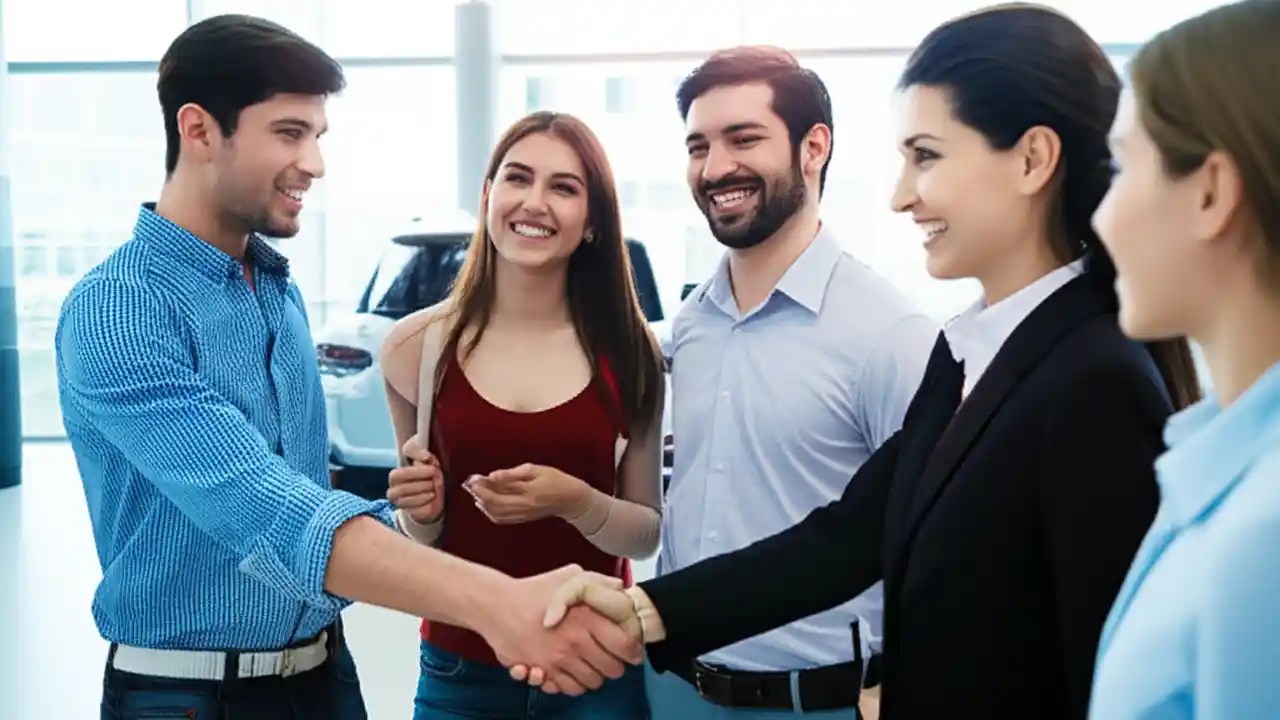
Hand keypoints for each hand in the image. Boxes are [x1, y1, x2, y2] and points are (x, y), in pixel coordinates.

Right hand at [387, 434, 443, 523]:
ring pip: (413, 499)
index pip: (402, 474)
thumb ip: (420, 452)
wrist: (433, 496)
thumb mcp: (423, 458)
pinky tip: (432, 497)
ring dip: (428, 492)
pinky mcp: (411, 514)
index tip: (434, 469)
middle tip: (437, 479)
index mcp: (395, 477)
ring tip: (435, 487)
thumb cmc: (426, 474)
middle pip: (407, 488)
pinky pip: (420, 510)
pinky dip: (430, 503)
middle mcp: (393, 492)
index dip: (419, 471)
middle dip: (426, 482)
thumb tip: (426, 458)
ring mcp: (401, 505)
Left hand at [465, 463, 592, 524]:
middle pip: (494, 507)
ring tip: (478, 493)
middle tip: (473, 485)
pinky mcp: (524, 519)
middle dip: (480, 496)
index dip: (482, 488)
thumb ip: (512, 474)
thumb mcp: (535, 469)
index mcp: (527, 494)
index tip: (474, 479)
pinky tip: (487, 504)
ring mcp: (523, 516)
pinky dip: (491, 512)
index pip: (497, 495)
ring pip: (496, 515)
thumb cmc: (556, 479)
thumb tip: (492, 476)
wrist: (571, 499)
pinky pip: (503, 519)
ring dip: (484, 505)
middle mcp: (523, 508)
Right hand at [476, 565, 642, 695]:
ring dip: (596, 676)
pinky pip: (571, 689)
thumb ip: (598, 581)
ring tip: (591, 665)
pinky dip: (576, 684)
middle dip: (615, 665)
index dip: (633, 651)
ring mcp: (559, 660)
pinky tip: (574, 672)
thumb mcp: (569, 575)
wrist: (497, 606)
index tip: (632, 651)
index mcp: (587, 618)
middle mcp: (576, 642)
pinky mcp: (544, 672)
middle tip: (610, 658)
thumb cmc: (533, 590)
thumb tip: (621, 588)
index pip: (624, 645)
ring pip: (593, 682)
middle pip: (613, 669)